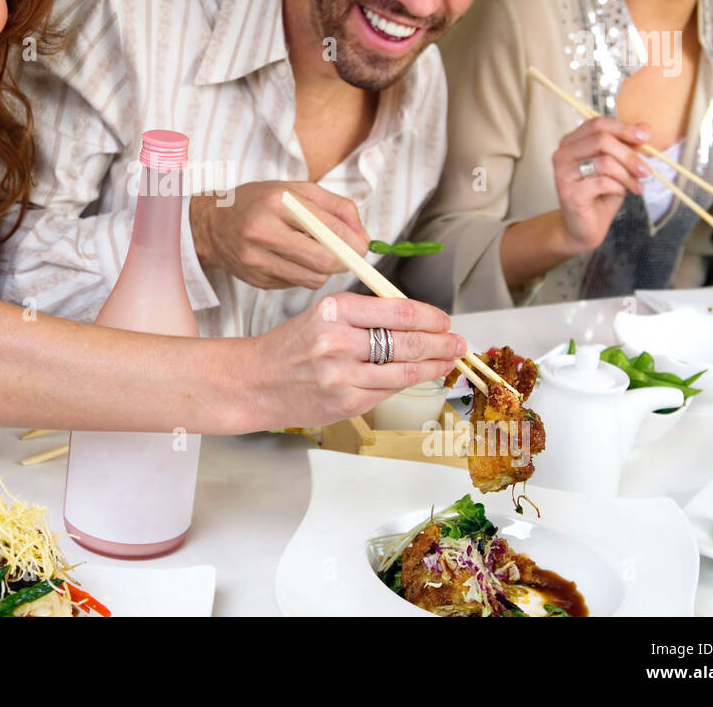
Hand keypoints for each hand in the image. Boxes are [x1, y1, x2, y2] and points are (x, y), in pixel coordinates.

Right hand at [190, 181, 368, 288]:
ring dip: (325, 270)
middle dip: (344, 261)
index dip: (354, 242)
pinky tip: (293, 260)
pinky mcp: (256, 280)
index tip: (363, 245)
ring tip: (317, 253)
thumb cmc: (259, 202)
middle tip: (349, 255)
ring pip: (313, 278)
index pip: (330, 230)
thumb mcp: (297, 190)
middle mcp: (263, 231)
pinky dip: (304, 274)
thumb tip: (363, 236)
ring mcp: (257, 259)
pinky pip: (296, 285)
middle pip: (323, 261)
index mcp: (277, 202)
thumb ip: (335, 208)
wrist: (211, 225)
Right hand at [244, 292, 467, 429]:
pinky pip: (388, 391)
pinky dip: (409, 382)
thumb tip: (416, 320)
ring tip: (449, 359)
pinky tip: (421, 375)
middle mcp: (338, 341)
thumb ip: (365, 316)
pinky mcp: (345, 403)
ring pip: (403, 370)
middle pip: (407, 341)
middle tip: (459, 341)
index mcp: (333, 310)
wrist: (254, 382)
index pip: (397, 311)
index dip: (429, 316)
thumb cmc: (291, 346)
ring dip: (434, 365)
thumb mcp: (323, 316)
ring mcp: (342, 375)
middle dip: (441, 342)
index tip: (444, 320)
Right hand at [551, 116, 651, 253]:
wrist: (584, 227)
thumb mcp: (617, 166)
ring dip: (627, 174)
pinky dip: (619, 187)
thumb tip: (644, 129)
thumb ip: (626, 146)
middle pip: (601, 139)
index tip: (644, 137)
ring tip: (636, 185)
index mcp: (572, 142)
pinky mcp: (568, 192)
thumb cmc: (600, 194)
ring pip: (604, 161)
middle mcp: (562, 154)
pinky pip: (603, 182)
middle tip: (645, 170)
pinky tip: (623, 193)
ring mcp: (562, 173)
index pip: (597, 124)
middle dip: (629, 155)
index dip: (623, 128)